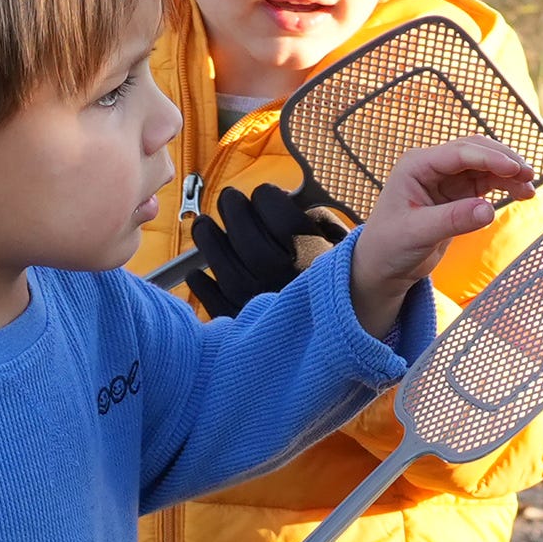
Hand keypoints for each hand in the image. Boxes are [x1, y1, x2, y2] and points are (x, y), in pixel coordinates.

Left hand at [181, 181, 353, 319]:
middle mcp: (281, 280)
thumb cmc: (338, 293)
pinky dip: (201, 280)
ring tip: (205, 226)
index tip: (264, 195)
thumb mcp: (341, 253)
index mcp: (310, 258)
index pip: (277, 212)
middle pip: (245, 234)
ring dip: (206, 237)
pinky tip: (204, 270)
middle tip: (230, 200)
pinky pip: (209, 296)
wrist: (335, 346)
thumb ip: (318, 223)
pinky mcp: (237, 325)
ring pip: (219, 261)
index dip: (266, 196)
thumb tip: (288, 202)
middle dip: (232, 207)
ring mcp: (256, 304)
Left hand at [349, 139, 537, 339]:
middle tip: (529, 175)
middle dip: (504, 161)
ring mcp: (446, 179)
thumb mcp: (418, 234)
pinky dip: (505, 186)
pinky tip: (522, 194)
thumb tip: (488, 210)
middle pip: (476, 152)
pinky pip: (486, 183)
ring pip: (485, 167)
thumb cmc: (389, 246)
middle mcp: (432, 166)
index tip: (515, 169)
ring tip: (530, 190)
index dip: (490, 158)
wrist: (383, 265)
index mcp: (416, 165)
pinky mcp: (457, 195)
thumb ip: (452, 220)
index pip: (459, 153)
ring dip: (508, 174)